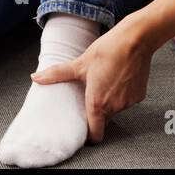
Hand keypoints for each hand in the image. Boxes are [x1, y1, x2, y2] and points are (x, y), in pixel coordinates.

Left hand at [29, 15, 155, 142]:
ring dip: (110, 100)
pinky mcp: (139, 96)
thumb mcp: (80, 63)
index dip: (89, 134)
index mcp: (97, 103)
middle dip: (97, 110)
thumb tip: (35, 77)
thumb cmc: (107, 50)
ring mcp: (128, 103)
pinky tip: (119, 78)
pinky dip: (123, 93)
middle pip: (104, 119)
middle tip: (91, 92)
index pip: (95, 135)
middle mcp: (114, 107)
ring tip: (105, 81)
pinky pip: (127, 100)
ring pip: (116, 109)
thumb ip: (57, 74)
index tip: (84, 127)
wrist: (135, 39)